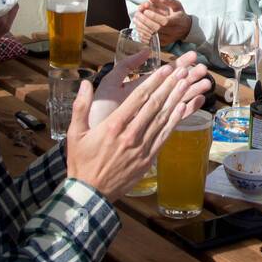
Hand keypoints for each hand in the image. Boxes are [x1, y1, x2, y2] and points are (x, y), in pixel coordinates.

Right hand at [64, 55, 210, 200]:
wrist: (91, 191)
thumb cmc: (81, 161)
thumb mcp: (74, 133)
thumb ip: (80, 106)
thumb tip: (85, 84)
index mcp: (113, 125)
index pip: (138, 97)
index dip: (154, 81)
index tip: (165, 69)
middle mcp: (130, 134)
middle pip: (154, 105)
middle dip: (170, 85)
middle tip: (183, 71)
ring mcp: (141, 147)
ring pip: (162, 118)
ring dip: (176, 99)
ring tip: (187, 84)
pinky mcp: (148, 158)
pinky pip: (164, 136)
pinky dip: (174, 121)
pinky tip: (182, 108)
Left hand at [134, 0, 191, 43]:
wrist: (186, 29)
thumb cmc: (179, 15)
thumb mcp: (175, 5)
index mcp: (178, 21)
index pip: (164, 21)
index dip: (154, 16)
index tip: (145, 10)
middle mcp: (173, 32)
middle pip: (157, 29)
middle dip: (145, 21)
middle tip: (137, 14)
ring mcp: (168, 39)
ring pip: (153, 36)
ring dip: (142, 27)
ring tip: (136, 19)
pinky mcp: (163, 44)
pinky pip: (151, 41)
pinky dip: (143, 34)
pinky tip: (138, 27)